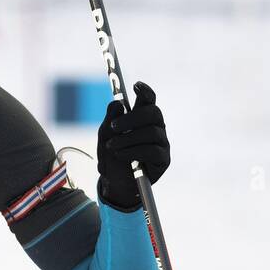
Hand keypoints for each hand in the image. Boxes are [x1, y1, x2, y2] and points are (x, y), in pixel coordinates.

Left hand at [96, 82, 169, 211]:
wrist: (115, 183)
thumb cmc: (111, 156)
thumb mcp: (105, 136)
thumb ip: (110, 119)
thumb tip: (117, 104)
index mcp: (142, 118)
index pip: (149, 100)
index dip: (145, 91)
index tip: (135, 86)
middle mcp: (155, 127)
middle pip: (153, 113)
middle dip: (132, 118)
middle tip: (114, 127)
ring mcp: (161, 143)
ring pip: (151, 132)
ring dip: (127, 139)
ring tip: (112, 147)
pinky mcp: (164, 159)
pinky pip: (152, 150)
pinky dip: (133, 151)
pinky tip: (120, 155)